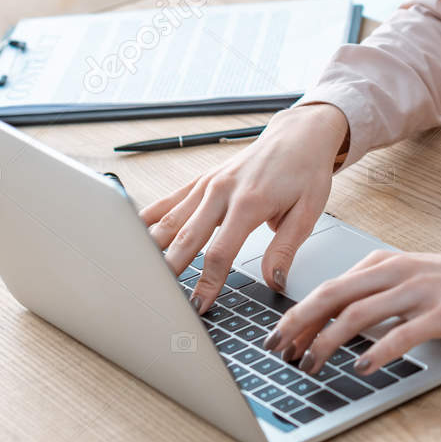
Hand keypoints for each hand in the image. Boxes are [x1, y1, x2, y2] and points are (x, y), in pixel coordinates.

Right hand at [139, 102, 348, 311]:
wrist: (299, 134)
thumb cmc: (305, 172)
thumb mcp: (308, 211)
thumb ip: (286, 249)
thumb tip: (274, 283)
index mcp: (250, 202)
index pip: (220, 252)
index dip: (206, 283)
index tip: (197, 307)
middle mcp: (222, 191)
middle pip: (186, 238)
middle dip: (169, 271)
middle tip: (155, 298)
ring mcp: (208, 184)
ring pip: (170, 220)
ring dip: (152, 248)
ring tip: (135, 274)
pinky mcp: (201, 180)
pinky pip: (169, 201)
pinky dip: (149, 219)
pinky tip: (132, 236)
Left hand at [262, 239, 440, 376]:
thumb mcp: (415, 279)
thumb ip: (379, 293)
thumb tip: (338, 321)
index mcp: (387, 263)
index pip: (330, 286)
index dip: (297, 313)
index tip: (276, 338)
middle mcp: (398, 272)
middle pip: (333, 295)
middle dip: (298, 324)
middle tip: (276, 352)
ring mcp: (420, 291)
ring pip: (359, 313)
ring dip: (327, 342)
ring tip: (309, 366)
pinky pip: (402, 333)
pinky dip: (376, 352)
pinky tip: (361, 368)